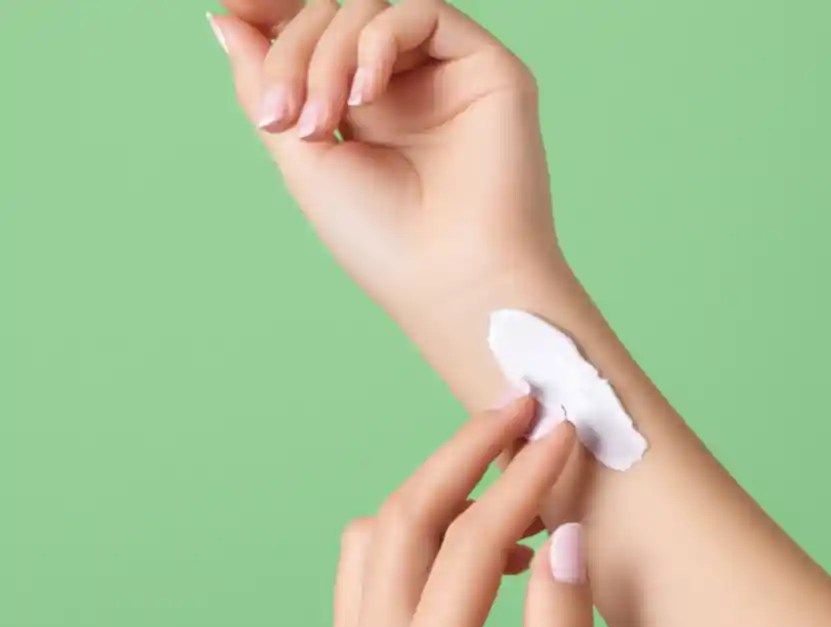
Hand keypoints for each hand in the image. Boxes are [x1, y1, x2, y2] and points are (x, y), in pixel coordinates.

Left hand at [209, 1, 557, 328]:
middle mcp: (409, 84)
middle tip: (286, 117)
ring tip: (323, 123)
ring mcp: (448, 73)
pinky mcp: (489, 68)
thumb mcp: (299, 156)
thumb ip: (263, 82)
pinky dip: (379, 39)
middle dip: (292, 53)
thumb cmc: (384, 240)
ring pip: (371, 8)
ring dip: (328, 54)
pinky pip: (424, 10)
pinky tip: (365, 95)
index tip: (235, 6)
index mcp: (366, 107)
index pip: (317, 32)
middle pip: (334, 15)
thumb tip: (224, 15)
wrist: (452, 279)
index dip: (275, 12)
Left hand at [323, 396, 592, 626]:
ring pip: (374, 534)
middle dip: (465, 450)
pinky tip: (479, 544)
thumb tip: (565, 540)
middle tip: (519, 410)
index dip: (522, 478)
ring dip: (438, 490)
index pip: (471, 545)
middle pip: (405, 517)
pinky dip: (417, 532)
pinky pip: (367, 567)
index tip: (560, 434)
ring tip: (509, 480)